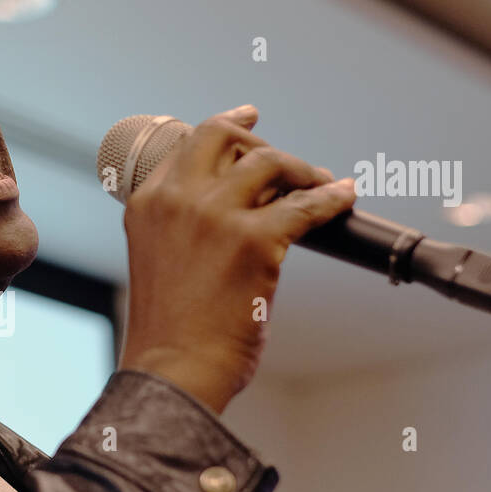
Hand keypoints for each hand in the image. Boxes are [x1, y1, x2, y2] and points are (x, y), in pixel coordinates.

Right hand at [117, 105, 356, 413]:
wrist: (173, 371)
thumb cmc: (170, 333)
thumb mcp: (160, 262)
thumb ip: (183, 227)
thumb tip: (241, 209)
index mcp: (146, 204)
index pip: (187, 145)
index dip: (224, 129)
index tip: (246, 120)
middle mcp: (175, 199)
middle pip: (223, 136)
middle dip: (260, 140)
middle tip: (289, 161)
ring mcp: (214, 214)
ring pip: (270, 161)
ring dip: (302, 170)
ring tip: (323, 186)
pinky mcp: (253, 239)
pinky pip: (306, 205)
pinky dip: (332, 199)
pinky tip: (344, 199)